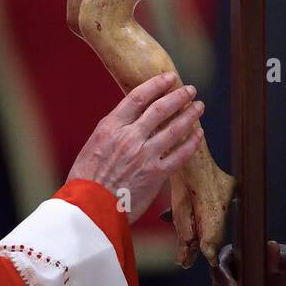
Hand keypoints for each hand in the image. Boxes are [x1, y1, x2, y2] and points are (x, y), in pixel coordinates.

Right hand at [67, 72, 203, 220]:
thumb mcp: (94, 144)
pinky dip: (192, 143)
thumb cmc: (87, 178)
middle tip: (189, 89)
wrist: (89, 207)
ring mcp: (144, 156)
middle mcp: (129, 138)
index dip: (156, 84)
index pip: (138, 97)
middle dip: (178, 96)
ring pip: (174, 129)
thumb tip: (134, 120)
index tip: (168, 78)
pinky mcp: (155, 175)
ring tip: (198, 107)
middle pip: (160, 109)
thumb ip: (115, 130)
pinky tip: (199, 135)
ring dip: (189, 115)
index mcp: (111, 127)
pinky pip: (179, 155)